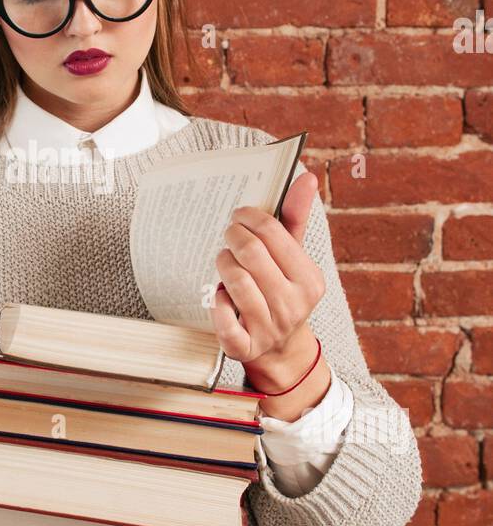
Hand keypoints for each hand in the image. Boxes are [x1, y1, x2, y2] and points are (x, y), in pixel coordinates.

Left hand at [211, 171, 325, 364]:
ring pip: (235, 281)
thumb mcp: (293, 257)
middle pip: (251, 253)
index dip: (249, 217)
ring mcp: (270, 329)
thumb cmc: (282, 289)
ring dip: (222, 264)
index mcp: (309, 280)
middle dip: (232, 236)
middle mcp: (293, 306)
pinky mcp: (246, 349)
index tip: (238, 215)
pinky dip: (216, 303)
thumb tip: (307, 177)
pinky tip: (219, 294)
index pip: (274, 232)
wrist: (281, 348)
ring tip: (224, 260)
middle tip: (228, 233)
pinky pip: (223, 321)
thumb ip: (296, 218)